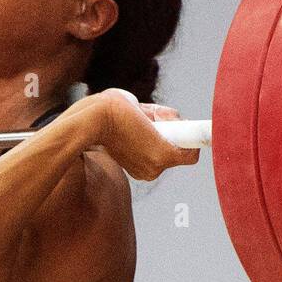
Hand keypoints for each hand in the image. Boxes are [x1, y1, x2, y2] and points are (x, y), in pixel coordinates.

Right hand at [69, 88, 201, 180]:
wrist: (90, 122)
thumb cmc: (116, 110)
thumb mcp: (148, 109)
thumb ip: (166, 119)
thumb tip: (176, 123)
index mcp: (162, 154)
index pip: (191, 152)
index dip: (192, 137)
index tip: (191, 129)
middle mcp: (156, 168)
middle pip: (179, 152)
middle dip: (173, 135)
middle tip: (156, 120)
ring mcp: (145, 172)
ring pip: (166, 155)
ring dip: (160, 140)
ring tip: (141, 127)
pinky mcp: (135, 172)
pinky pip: (154, 158)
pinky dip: (150, 147)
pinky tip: (135, 136)